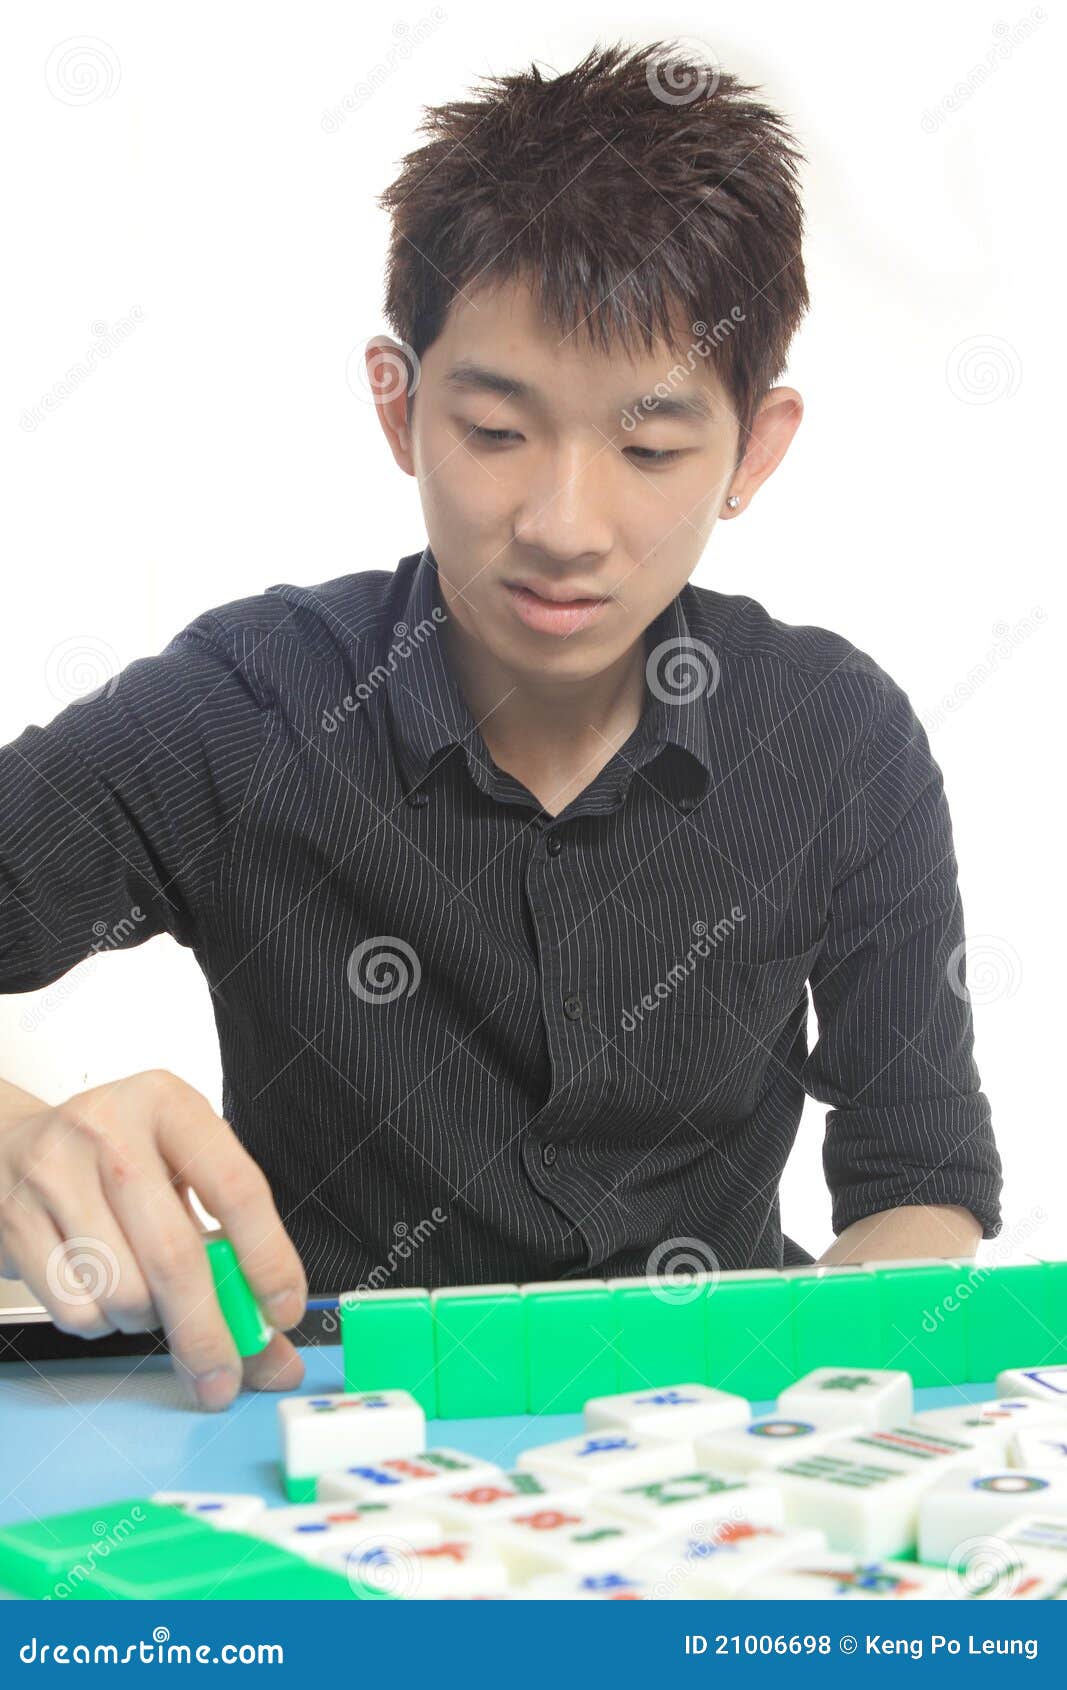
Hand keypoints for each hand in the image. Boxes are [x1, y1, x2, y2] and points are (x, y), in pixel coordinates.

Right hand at [0, 1068, 306, 1408]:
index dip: (268, 1260)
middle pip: (176, 1256)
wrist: (6, 1145)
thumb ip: (231, 1255)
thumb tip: (275, 1355)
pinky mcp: (15, 1219)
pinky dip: (100, 1322)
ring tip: (143, 1291)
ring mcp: (56, 1172)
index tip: (282, 1311)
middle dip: (207, 1332)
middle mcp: (111, 1129)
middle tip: (223, 1375)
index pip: (236, 1189)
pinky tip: (100, 1289)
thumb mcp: (178, 1178)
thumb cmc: (111, 1161)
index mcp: (169, 1105)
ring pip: (124, 1293)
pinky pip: (76, 1310)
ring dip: (146, 1320)